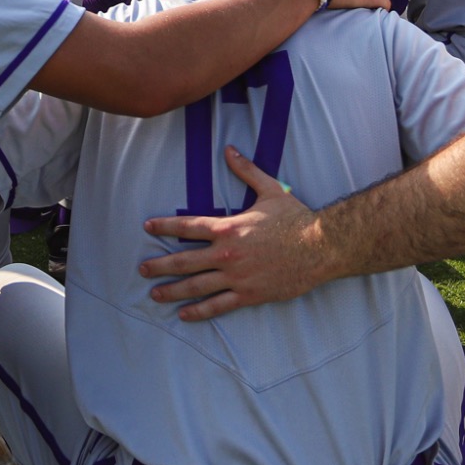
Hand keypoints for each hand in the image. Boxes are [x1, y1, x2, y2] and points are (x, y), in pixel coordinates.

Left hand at [139, 147, 331, 320]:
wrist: (320, 247)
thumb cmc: (296, 219)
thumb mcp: (270, 190)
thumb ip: (246, 171)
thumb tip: (230, 150)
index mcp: (228, 228)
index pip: (188, 227)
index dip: (165, 226)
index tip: (148, 227)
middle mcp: (226, 254)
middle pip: (184, 261)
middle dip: (160, 265)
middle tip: (143, 270)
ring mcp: (236, 276)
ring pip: (196, 286)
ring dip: (173, 290)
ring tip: (155, 294)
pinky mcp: (249, 294)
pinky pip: (218, 305)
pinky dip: (199, 311)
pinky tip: (184, 315)